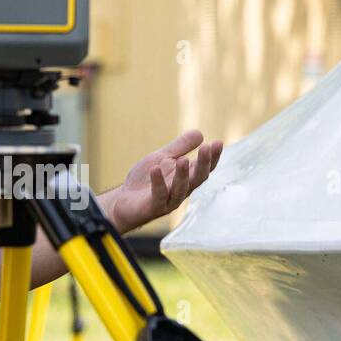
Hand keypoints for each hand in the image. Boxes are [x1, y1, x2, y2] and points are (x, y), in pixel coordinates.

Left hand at [108, 129, 222, 232]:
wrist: (123, 201)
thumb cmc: (145, 181)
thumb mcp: (162, 158)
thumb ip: (180, 147)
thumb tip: (201, 133)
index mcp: (186, 178)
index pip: (204, 168)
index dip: (213, 157)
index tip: (218, 143)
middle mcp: (181, 190)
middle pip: (198, 179)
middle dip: (204, 164)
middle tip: (206, 148)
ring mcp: (169, 200)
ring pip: (181, 189)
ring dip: (183, 175)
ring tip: (183, 160)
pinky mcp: (154, 207)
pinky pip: (159, 195)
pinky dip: (158, 182)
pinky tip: (156, 168)